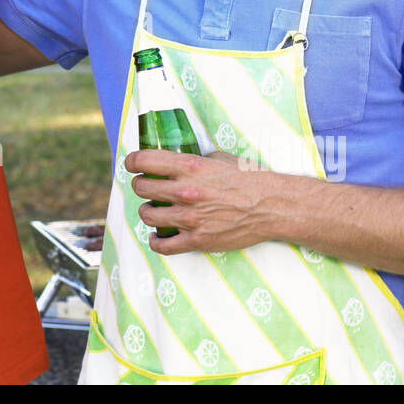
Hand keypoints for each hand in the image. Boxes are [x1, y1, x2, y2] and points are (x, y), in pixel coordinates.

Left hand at [126, 148, 280, 254]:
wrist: (271, 206)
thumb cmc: (249, 179)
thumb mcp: (219, 158)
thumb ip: (194, 160)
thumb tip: (176, 161)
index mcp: (189, 167)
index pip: (144, 161)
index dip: (133, 162)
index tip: (132, 164)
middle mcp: (185, 192)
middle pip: (142, 188)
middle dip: (141, 186)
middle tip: (146, 186)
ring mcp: (190, 218)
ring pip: (148, 216)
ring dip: (147, 211)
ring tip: (154, 209)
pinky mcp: (197, 240)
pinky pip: (163, 245)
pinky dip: (155, 240)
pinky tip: (156, 235)